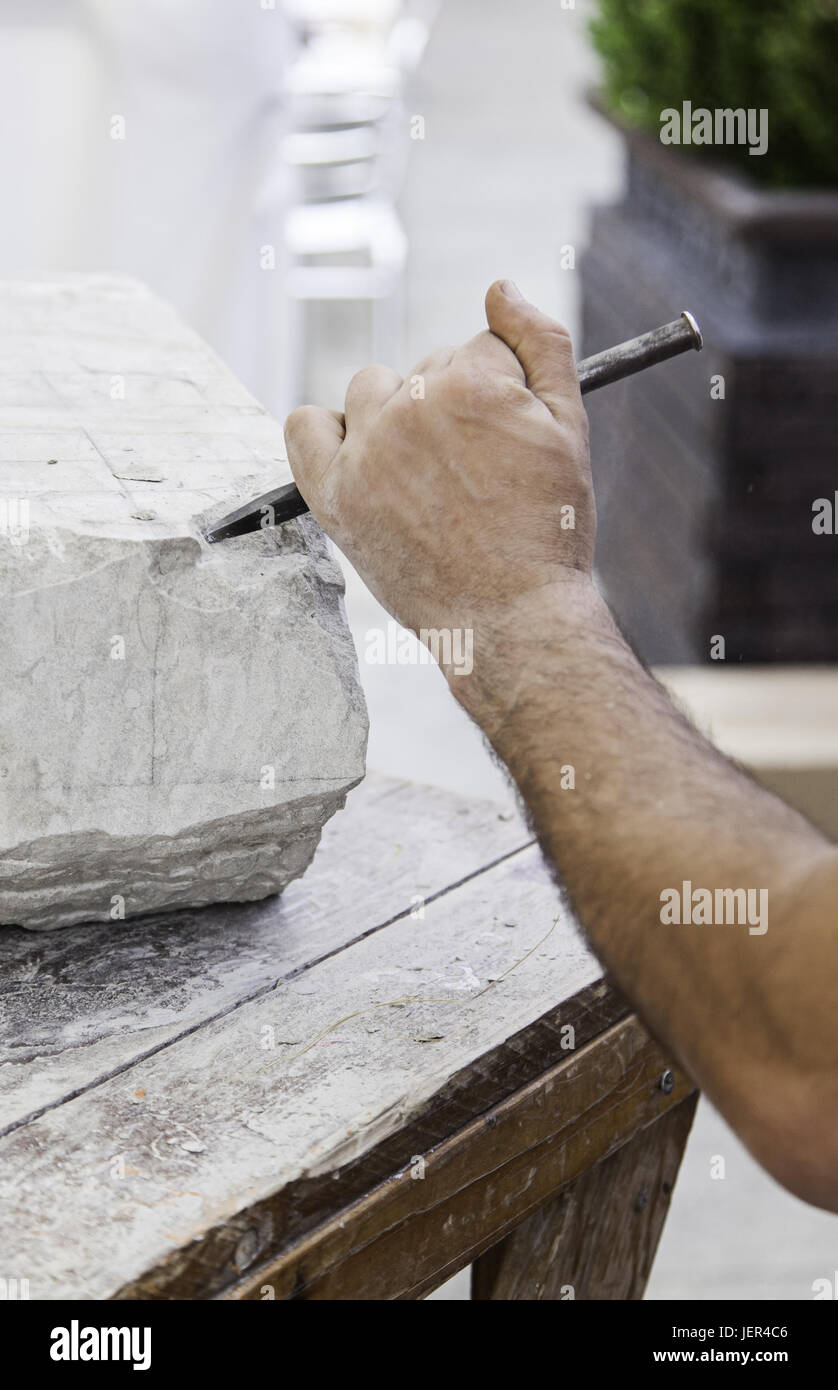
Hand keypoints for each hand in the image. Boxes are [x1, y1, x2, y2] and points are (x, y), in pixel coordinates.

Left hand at [284, 280, 594, 658]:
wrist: (512, 619)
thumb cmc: (550, 530)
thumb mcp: (570, 428)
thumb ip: (541, 344)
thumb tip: (500, 287)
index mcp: (472, 382)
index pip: (481, 347)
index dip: (503, 392)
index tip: (510, 440)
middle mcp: (411, 406)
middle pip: (428, 366)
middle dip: (455, 404)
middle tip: (479, 472)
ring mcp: (366, 451)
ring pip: (372, 388)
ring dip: (397, 413)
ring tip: (430, 473)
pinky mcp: (334, 495)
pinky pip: (304, 428)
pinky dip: (325, 431)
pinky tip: (360, 455)